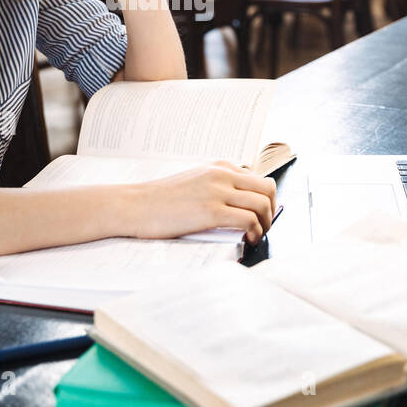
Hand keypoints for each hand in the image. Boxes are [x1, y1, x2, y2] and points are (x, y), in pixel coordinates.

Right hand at [130, 160, 276, 243]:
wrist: (134, 205)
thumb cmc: (160, 200)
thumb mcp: (194, 182)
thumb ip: (216, 186)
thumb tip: (240, 204)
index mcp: (219, 167)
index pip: (259, 179)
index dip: (266, 200)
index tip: (262, 216)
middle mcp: (222, 175)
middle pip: (268, 189)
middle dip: (272, 211)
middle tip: (263, 227)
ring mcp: (217, 192)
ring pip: (262, 204)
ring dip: (266, 224)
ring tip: (256, 236)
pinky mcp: (211, 211)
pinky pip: (249, 220)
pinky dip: (255, 232)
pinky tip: (248, 239)